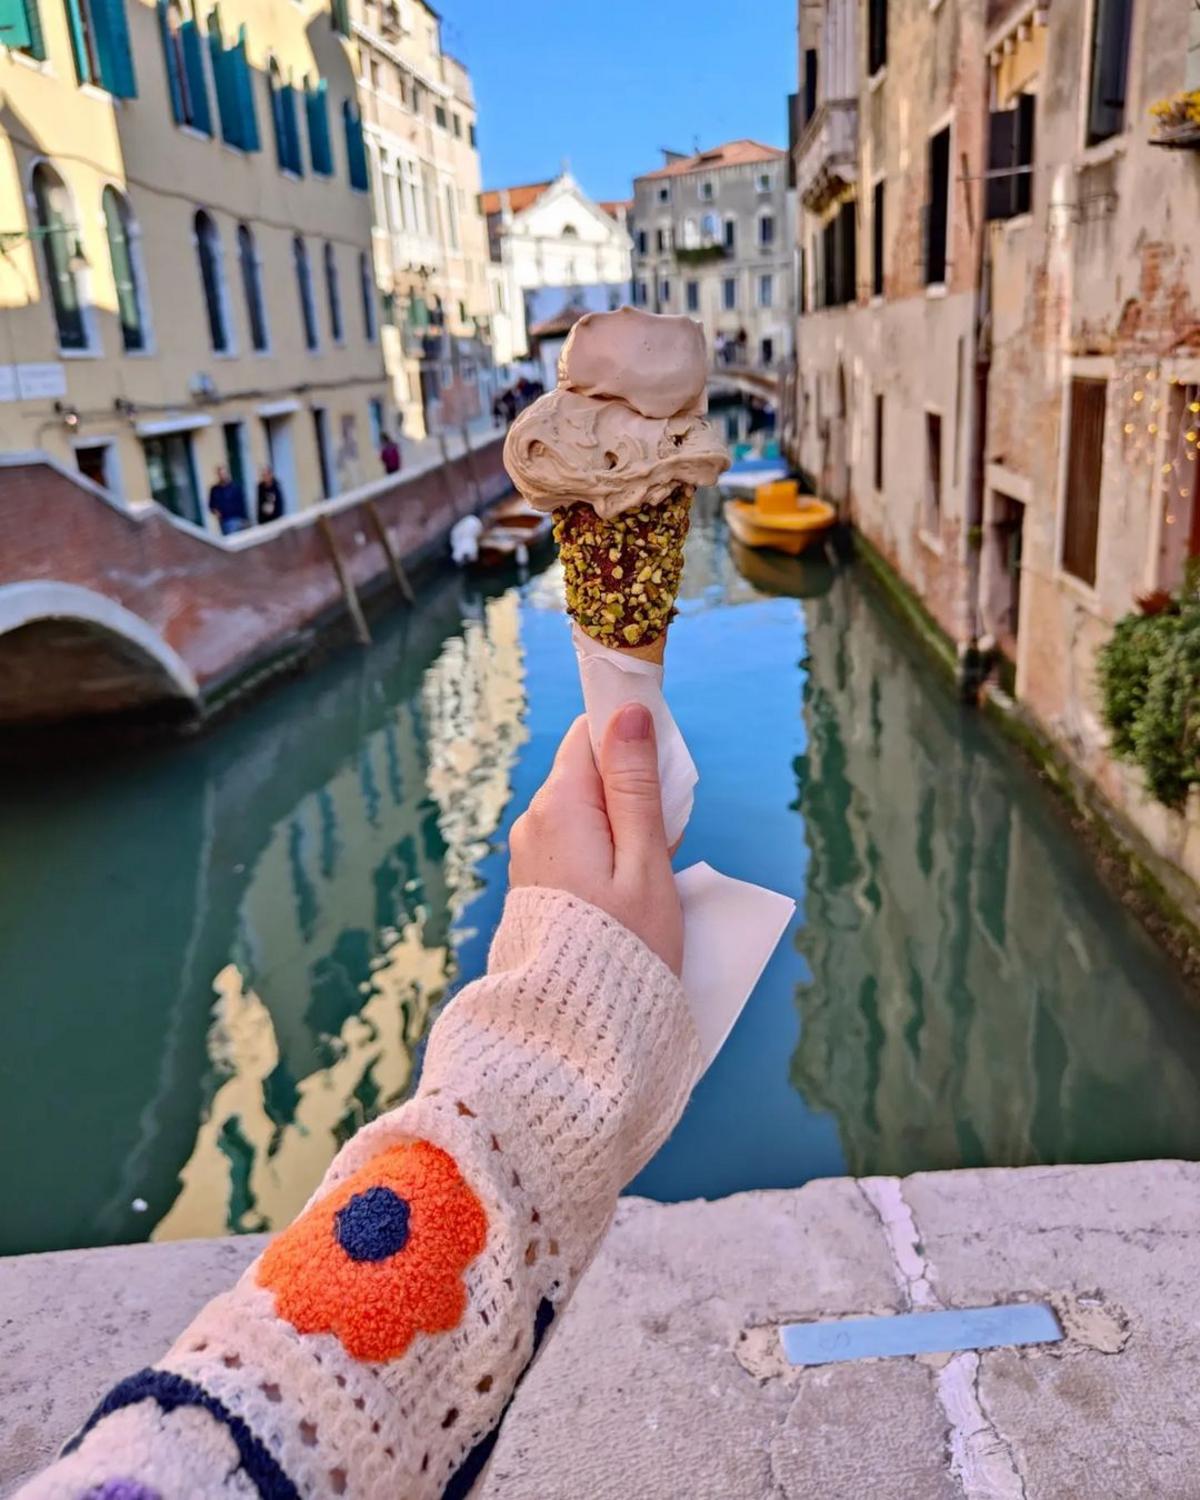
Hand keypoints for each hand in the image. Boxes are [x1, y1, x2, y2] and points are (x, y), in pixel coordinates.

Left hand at [509, 705, 683, 973]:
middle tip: (666, 841)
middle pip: (588, 774)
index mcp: (559, 806)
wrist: (577, 1027)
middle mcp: (533, 822)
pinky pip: (574, 846)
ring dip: (621, 827)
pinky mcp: (534, 883)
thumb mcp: (645, 860)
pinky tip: (626, 894)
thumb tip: (627, 713)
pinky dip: (605, 855)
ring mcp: (529, 855)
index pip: (588, 734)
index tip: (664, 772)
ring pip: (584, 812)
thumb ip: (636, 784)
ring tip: (648, 879)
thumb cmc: (624, 946)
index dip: (630, 740)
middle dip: (632, 791)